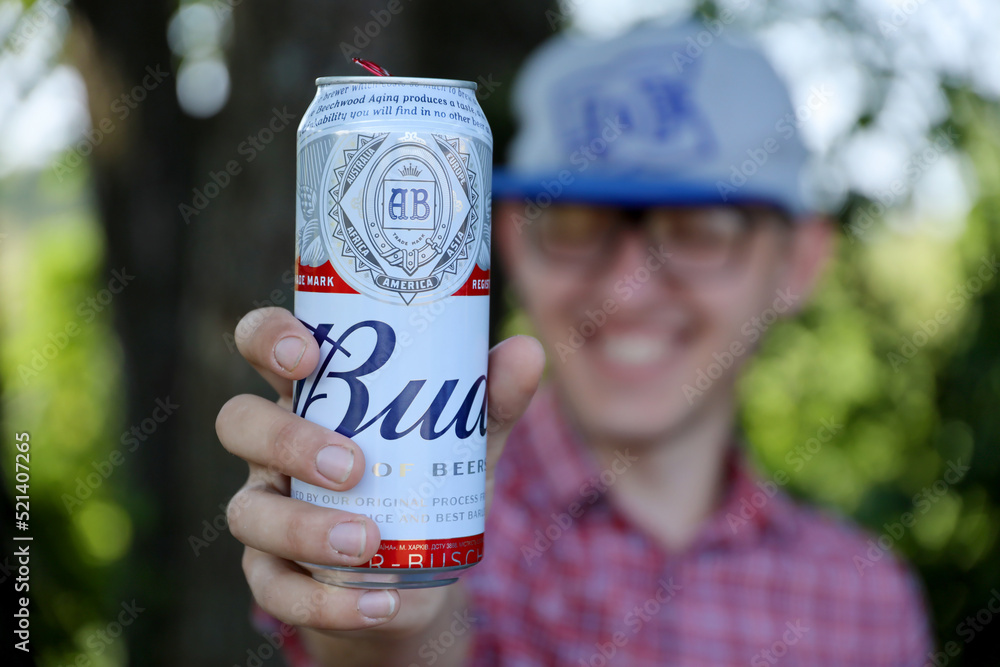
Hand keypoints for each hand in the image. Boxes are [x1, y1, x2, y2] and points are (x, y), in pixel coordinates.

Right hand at [216, 307, 543, 639]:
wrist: (415, 575)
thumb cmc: (426, 481)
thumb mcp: (461, 440)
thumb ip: (488, 399)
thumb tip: (528, 352)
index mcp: (313, 395)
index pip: (263, 344)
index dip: (268, 338)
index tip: (307, 355)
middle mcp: (275, 447)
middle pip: (238, 422)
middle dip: (287, 440)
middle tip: (352, 465)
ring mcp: (266, 509)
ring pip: (248, 512)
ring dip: (305, 528)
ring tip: (368, 543)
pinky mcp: (272, 574)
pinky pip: (273, 590)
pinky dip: (326, 603)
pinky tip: (381, 603)